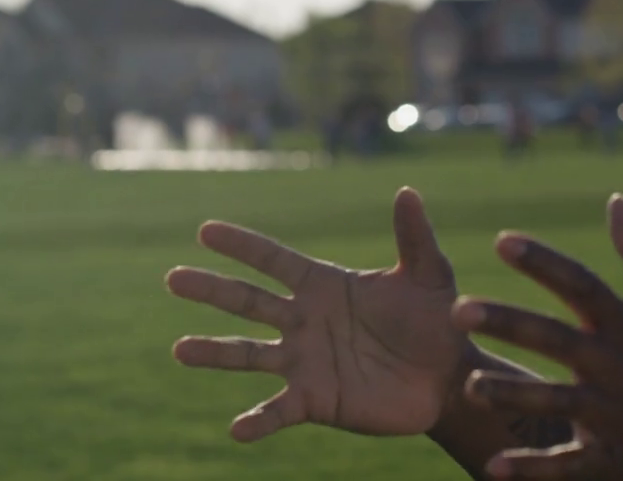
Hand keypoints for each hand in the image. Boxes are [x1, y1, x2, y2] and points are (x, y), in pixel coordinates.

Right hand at [166, 187, 471, 440]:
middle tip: (173, 278)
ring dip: (215, 352)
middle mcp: (306, 321)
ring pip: (249, 354)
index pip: (275, 260)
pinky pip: (278, 410)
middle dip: (212, 288)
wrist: (449, 378)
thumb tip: (407, 191)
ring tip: (180, 349)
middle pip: (249, 300)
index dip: (242, 245)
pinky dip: (257, 421)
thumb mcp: (429, 275)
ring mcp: (306, 361)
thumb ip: (414, 238)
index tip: (205, 230)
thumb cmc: (438, 320)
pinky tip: (237, 430)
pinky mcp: (315, 400)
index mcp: (325, 285)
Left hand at [452, 194, 622, 479]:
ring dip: (512, 395)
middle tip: (459, 311)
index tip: (501, 240)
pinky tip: (494, 468)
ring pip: (557, 402)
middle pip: (556, 339)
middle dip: (509, 323)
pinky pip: (571, 465)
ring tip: (471, 385)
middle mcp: (618, 365)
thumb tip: (615, 201)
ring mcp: (617, 414)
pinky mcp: (618, 457)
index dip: (543, 261)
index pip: (580, 284)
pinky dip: (534, 469)